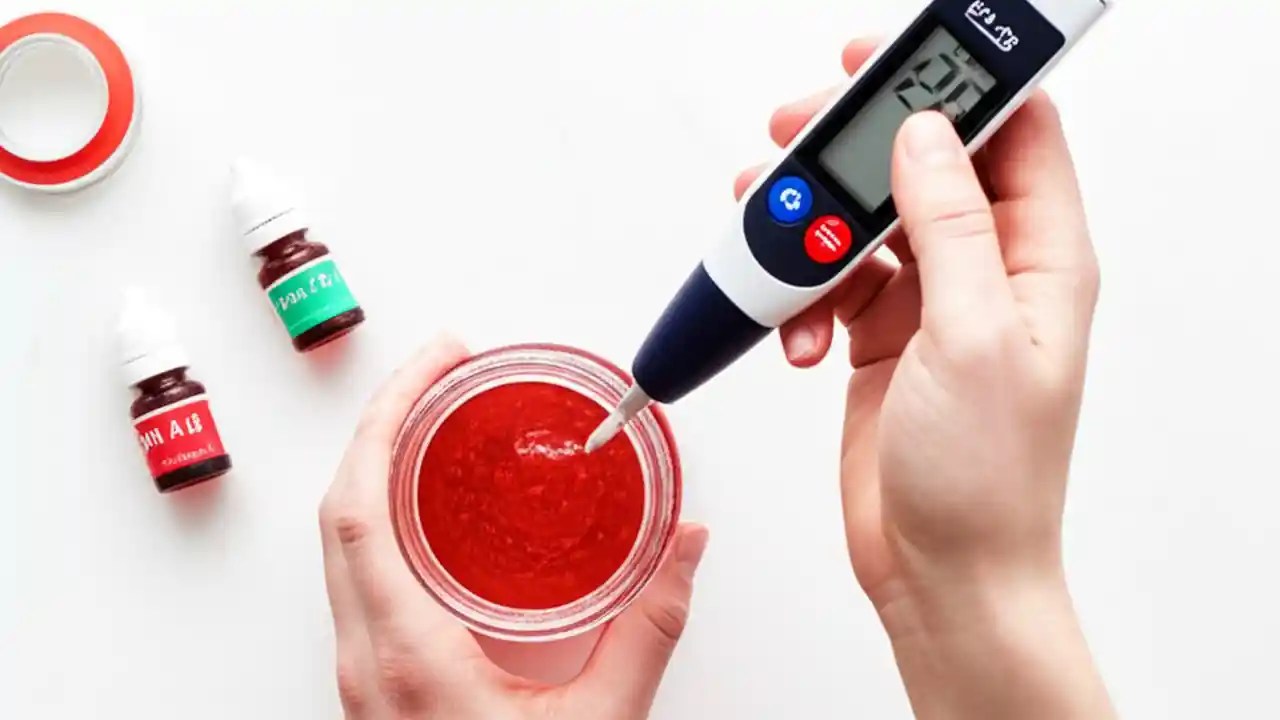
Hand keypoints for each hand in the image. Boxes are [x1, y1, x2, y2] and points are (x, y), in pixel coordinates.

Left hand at [319, 337, 708, 718]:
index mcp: (403, 655)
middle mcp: (363, 655)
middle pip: (338, 508)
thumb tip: (687, 546)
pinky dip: (384, 514)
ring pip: (341, 542)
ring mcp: (359, 670)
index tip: (436, 364)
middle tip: (442, 370)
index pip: (359, 506)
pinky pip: (359, 574)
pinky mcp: (372, 680)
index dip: (388, 418)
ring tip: (434, 419)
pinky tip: (431, 505)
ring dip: (376, 466)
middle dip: (382, 420)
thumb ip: (649, 628)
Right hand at [747, 39, 1114, 717]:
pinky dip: (798, 298)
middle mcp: (987, 272)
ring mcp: (930, 304)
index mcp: (1040, 260)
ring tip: (771, 246)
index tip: (888, 59)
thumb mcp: (972, 336)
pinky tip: (794, 337)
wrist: (939, 574)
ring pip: (861, 222)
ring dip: (808, 229)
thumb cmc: (982, 480)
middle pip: (918, 165)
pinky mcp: (879, 337)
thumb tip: (922, 137)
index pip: (1015, 133)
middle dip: (849, 150)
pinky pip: (829, 283)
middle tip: (793, 138)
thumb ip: (946, 226)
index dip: (956, 84)